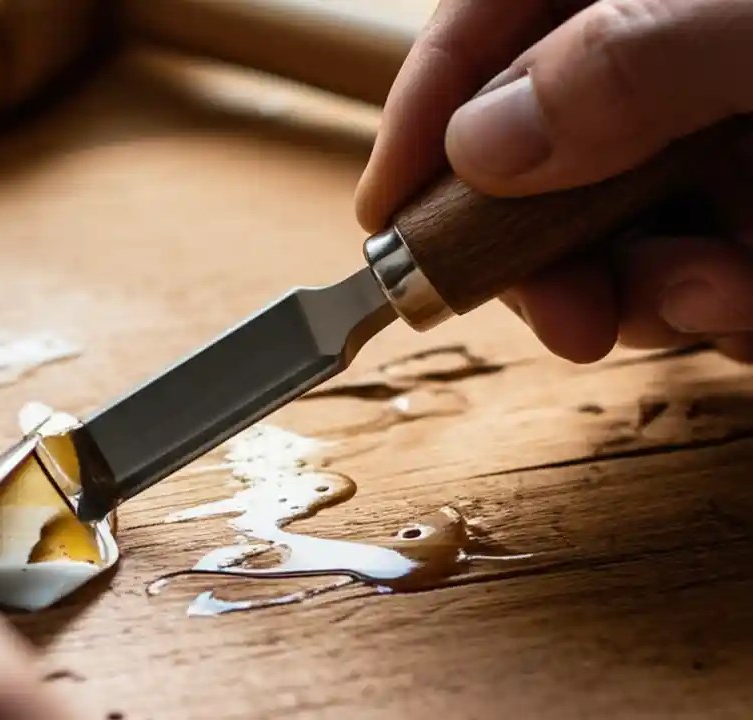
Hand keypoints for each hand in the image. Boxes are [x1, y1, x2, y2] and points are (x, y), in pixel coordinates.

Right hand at [356, 0, 752, 362]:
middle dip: (546, 248)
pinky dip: (714, 308)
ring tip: (720, 296)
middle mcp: (662, 54)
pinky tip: (748, 301)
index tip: (383, 213)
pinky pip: (694, 265)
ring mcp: (712, 128)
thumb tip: (478, 145)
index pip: (486, 21)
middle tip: (569, 318)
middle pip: (538, 148)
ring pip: (615, 225)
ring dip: (647, 292)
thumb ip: (627, 63)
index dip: (423, 111)